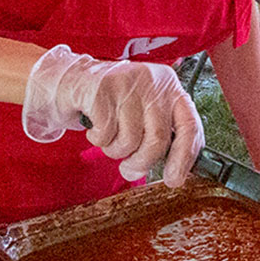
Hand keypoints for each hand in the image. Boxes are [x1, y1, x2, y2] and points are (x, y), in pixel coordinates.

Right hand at [22, 45, 202, 185]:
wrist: (70, 81)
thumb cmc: (111, 103)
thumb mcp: (142, 113)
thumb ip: (159, 135)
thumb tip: (176, 173)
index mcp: (170, 87)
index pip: (189, 125)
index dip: (184, 157)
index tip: (174, 179)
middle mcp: (153, 81)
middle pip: (157, 139)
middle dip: (142, 162)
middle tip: (129, 170)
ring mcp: (127, 82)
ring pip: (129, 140)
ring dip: (115, 150)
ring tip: (108, 137)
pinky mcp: (101, 88)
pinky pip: (105, 134)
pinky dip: (98, 139)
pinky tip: (95, 126)